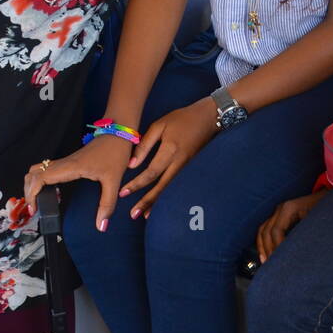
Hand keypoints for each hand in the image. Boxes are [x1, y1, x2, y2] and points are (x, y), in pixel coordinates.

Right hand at [22, 136, 131, 232]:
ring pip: (37, 169)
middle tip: (33, 208)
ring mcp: (65, 161)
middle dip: (27, 192)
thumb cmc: (115, 153)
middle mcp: (64, 163)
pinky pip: (46, 169)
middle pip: (33, 174)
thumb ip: (107, 204)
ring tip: (36, 200)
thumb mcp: (113, 181)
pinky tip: (47, 190)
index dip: (31, 194)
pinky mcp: (69, 161)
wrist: (118, 134)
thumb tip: (101, 226)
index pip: (40, 178)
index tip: (33, 209)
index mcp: (70, 167)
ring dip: (32, 184)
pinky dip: (40, 179)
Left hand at [121, 97, 218, 218]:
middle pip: (162, 186)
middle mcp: (180, 161)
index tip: (123, 193)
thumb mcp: (160, 125)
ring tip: (145, 216)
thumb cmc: (182, 118)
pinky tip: (162, 204)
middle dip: (147, 201)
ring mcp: (188, 166)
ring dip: (158, 203)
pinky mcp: (192, 167)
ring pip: (171, 188)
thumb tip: (131, 164)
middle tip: (133, 214)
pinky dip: (168, 195)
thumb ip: (145, 144)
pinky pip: (177, 184)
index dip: (137, 184)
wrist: (209, 116)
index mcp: (170, 150)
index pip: (151, 172)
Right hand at [256, 190, 327, 262]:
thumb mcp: (317, 220)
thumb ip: (306, 234)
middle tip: (271, 264)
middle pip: (265, 231)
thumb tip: (298, 253)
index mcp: (289, 208)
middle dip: (267, 249)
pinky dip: (264, 241)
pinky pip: (267, 228)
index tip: (280, 259)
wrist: (326, 196)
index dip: (276, 246)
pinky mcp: (280, 215)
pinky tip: (266, 253)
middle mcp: (281, 208)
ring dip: (262, 247)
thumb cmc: (324, 207)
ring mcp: (279, 211)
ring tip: (265, 262)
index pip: (276, 231)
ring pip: (263, 230)